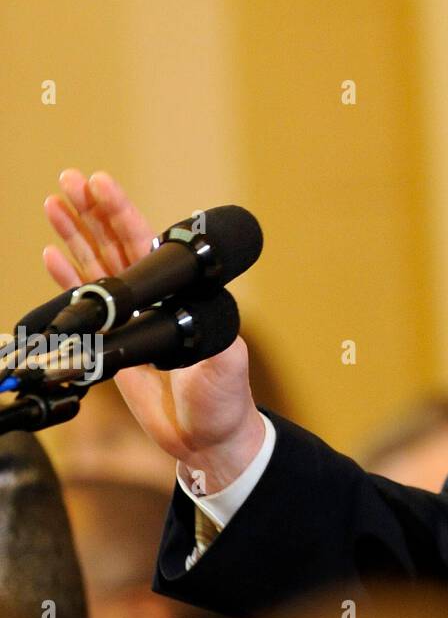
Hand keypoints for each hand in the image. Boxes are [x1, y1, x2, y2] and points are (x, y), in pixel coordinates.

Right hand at [42, 169, 263, 491]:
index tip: (100, 184)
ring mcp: (135, 316)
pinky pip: (86, 302)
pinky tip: (51, 253)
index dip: (120, 213)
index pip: (145, 244)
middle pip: (116, 244)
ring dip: (75, 234)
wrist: (207, 438)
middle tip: (67, 180)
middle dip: (92, 210)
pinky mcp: (117, 340)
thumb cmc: (224, 402)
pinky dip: (68, 277)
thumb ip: (216, 345)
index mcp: (180, 294)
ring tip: (54, 202)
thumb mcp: (226, 368)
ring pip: (97, 265)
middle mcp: (156, 298)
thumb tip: (208, 321)